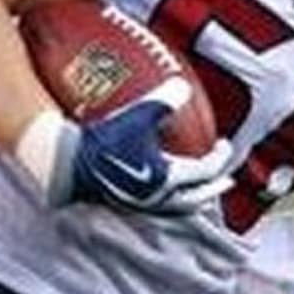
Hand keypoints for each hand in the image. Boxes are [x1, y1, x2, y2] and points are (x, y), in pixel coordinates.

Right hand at [62, 77, 233, 213]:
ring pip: (180, 207)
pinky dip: (173, 199)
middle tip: (227, 179)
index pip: (206, 170)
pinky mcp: (127, 204)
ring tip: (201, 190)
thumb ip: (164, 100)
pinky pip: (160, 205)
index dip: (220, 157)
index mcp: (168, 178)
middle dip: (215, 187)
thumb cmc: (103, 141)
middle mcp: (159, 196)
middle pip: (198, 197)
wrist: (66, 164)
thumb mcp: (137, 115)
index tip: (225, 143)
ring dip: (195, 197)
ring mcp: (143, 204)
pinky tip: (166, 188)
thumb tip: (183, 86)